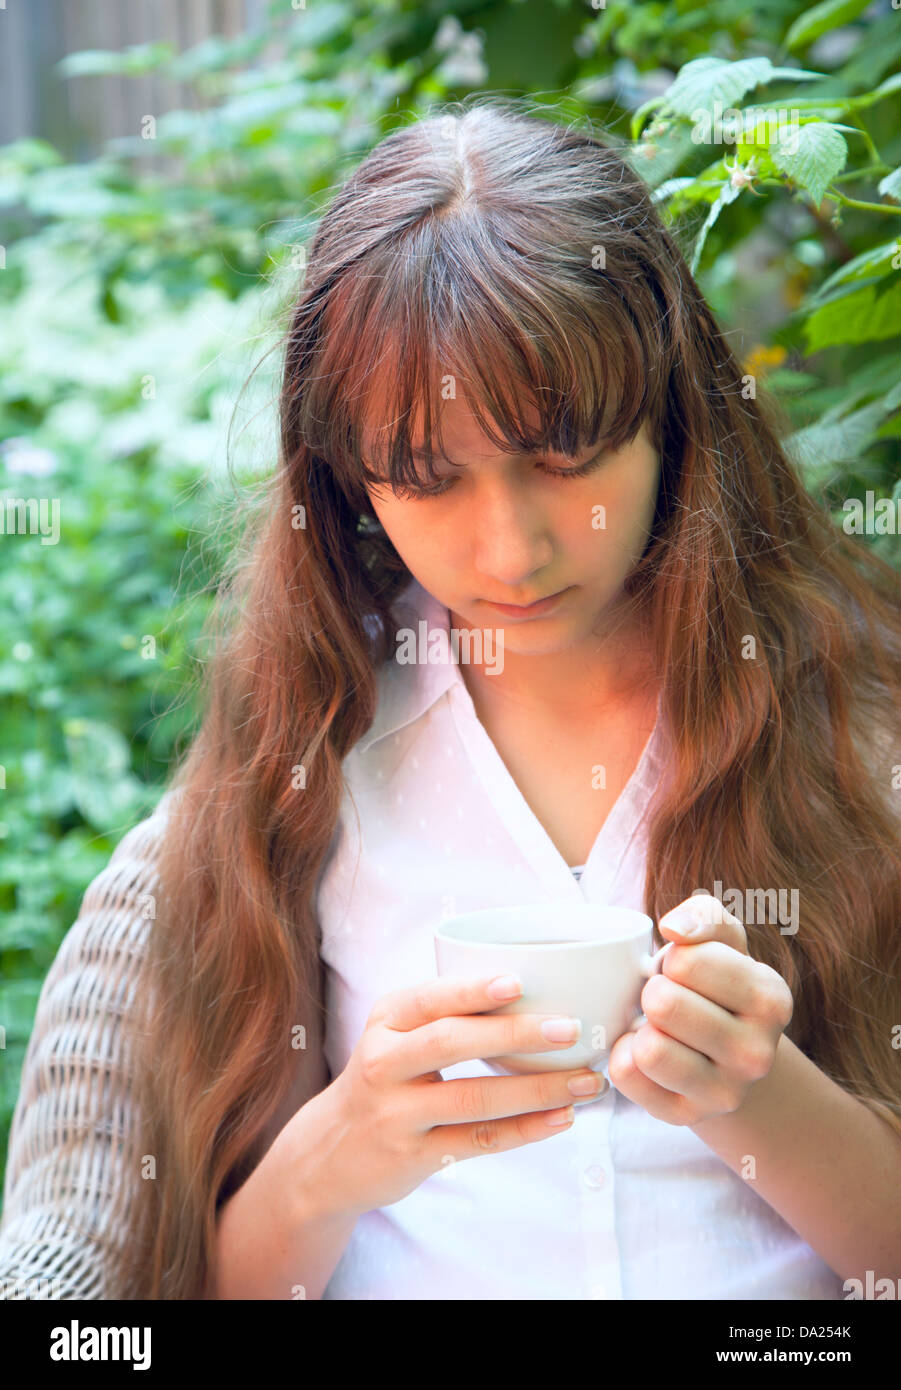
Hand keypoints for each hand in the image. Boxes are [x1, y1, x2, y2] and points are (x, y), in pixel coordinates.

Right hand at [283, 974, 605, 1216]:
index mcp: (385, 1022)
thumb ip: (443, 1014)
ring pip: (474, 1098)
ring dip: (537, 1089)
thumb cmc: (385, 1079)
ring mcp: (396, 1113)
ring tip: (585, 1081)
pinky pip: (479, 1141)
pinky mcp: (414, 1156)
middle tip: (570, 1029)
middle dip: (515, 1034)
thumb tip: (533, 989)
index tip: (519, 982)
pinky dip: (526, 1130)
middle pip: (451, 1043)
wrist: (330, 1154)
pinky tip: (562, 1118)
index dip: (472, 990)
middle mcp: (383, 1064)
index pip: (429, 999)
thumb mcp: (393, 1036)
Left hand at [607, 894, 793, 1124]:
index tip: (686, 972)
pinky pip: (627, 1075)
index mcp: (771, 999)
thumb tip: (674, 928)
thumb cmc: (716, 983)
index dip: (673, 959)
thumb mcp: (722, 941)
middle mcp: (758, 1055)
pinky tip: (647, 1053)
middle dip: (653, 992)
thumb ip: (703, 917)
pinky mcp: (686, 1117)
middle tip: (668, 1000)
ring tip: (660, 1027)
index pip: (687, 961)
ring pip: (648, 1048)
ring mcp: (725, 1094)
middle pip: (663, 1004)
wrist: (725, 1053)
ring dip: (640, 1027)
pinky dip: (624, 1056)